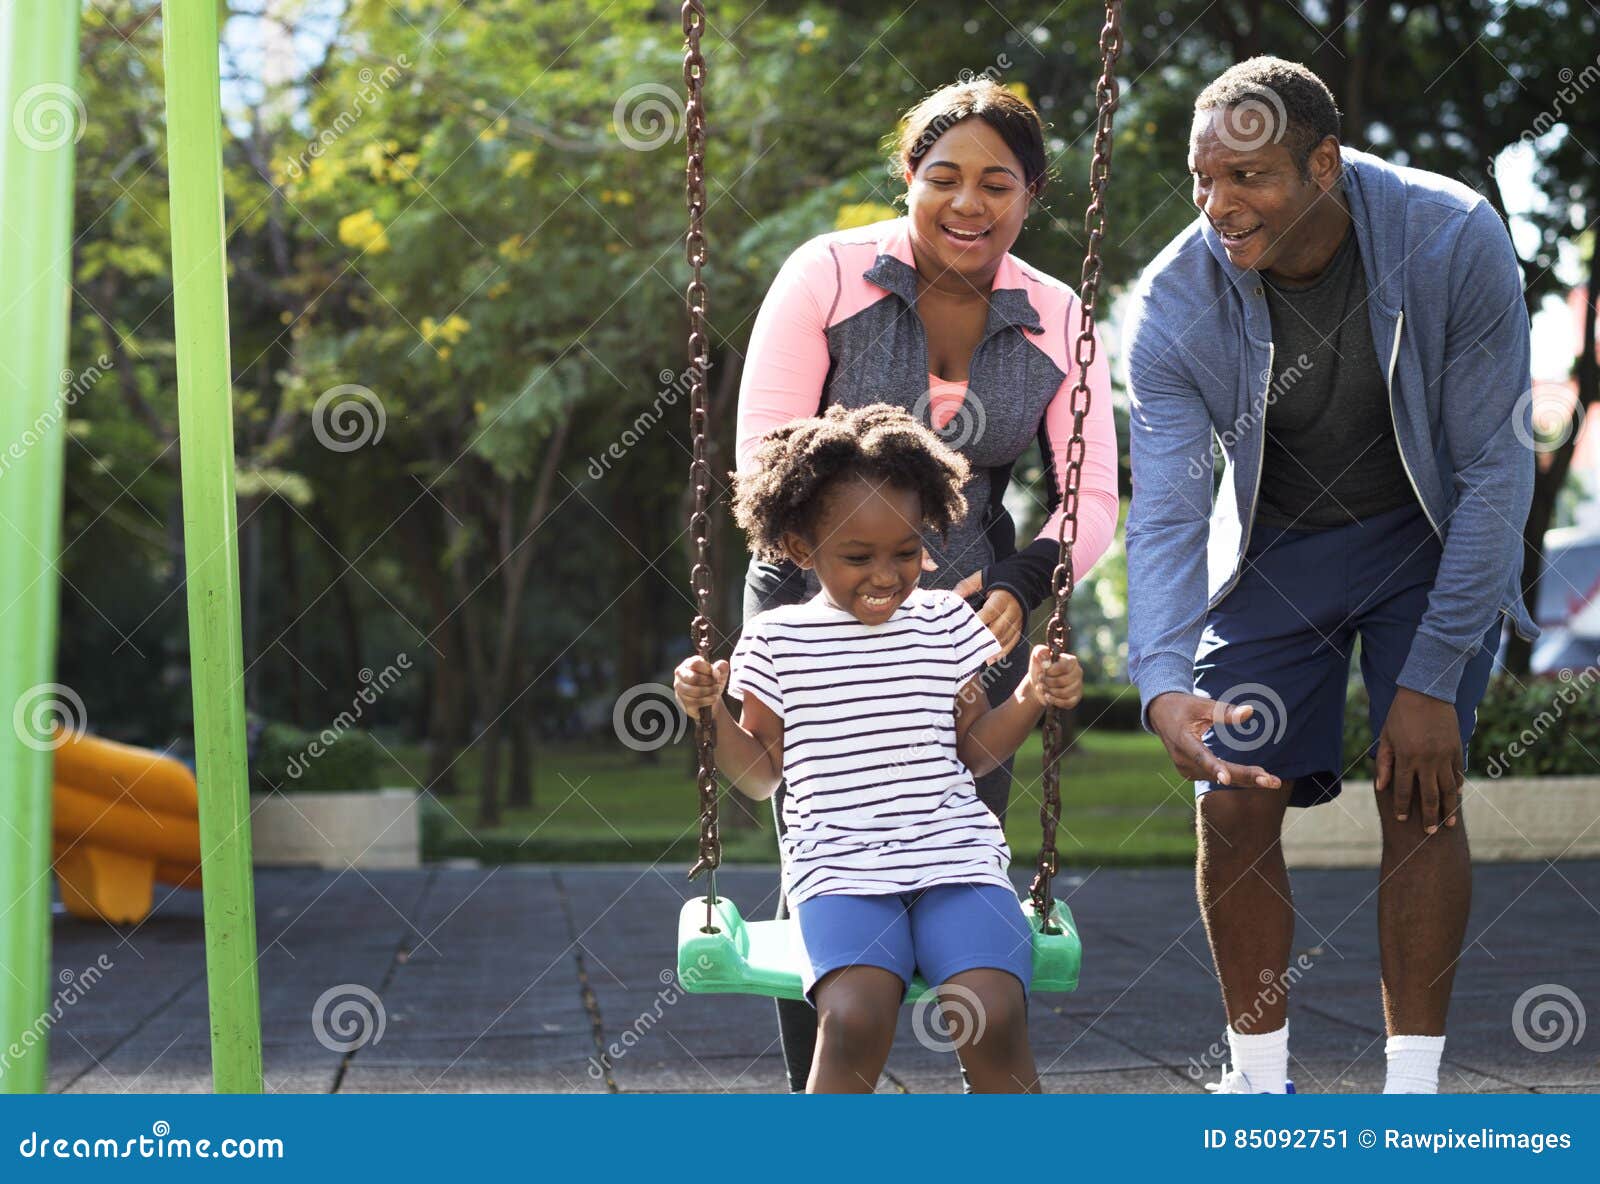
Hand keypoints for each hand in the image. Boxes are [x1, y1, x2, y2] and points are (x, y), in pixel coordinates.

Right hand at [673, 655, 728, 715]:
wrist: (710, 699)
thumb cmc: (713, 681)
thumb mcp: (720, 673)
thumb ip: (722, 667)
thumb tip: (719, 666)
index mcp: (688, 663)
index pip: (695, 664)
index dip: (708, 669)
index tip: (717, 674)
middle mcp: (680, 674)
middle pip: (694, 678)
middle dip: (709, 682)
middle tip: (718, 684)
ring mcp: (680, 689)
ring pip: (695, 691)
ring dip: (710, 691)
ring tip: (717, 690)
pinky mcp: (683, 702)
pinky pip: (695, 702)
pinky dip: (708, 700)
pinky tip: (713, 698)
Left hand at [951, 569, 1024, 657]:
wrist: (1024, 579)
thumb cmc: (1000, 577)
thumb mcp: (983, 576)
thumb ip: (967, 586)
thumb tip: (951, 596)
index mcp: (1002, 597)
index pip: (990, 612)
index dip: (978, 622)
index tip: (964, 631)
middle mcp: (1012, 611)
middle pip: (998, 629)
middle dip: (983, 640)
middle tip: (966, 649)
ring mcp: (1018, 620)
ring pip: (1004, 639)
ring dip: (991, 649)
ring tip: (975, 658)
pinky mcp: (1020, 627)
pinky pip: (1012, 642)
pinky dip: (1002, 652)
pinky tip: (991, 659)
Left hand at [1025, 646, 1081, 709]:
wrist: (1038, 685)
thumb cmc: (1040, 669)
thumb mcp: (1037, 658)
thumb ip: (1040, 651)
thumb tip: (1045, 653)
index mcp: (1071, 660)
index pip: (1064, 667)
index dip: (1051, 671)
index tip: (1042, 672)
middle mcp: (1078, 672)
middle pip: (1063, 681)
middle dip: (1048, 682)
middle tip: (1040, 681)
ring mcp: (1078, 686)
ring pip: (1064, 692)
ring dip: (1050, 692)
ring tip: (1043, 688)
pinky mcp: (1076, 698)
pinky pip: (1067, 702)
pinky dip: (1055, 701)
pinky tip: (1048, 697)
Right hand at [1146, 691, 1282, 788]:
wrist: (1160, 714)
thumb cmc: (1182, 706)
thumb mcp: (1201, 704)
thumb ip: (1224, 711)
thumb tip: (1250, 712)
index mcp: (1182, 741)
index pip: (1200, 756)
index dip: (1215, 767)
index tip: (1226, 779)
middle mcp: (1182, 760)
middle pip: (1218, 773)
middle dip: (1246, 777)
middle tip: (1272, 781)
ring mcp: (1185, 769)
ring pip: (1219, 779)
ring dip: (1245, 780)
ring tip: (1272, 781)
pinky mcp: (1190, 772)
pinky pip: (1215, 778)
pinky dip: (1235, 778)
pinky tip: (1256, 778)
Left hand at [1376, 686, 1461, 832]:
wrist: (1427, 692)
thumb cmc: (1400, 714)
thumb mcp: (1386, 736)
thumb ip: (1384, 763)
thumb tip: (1381, 787)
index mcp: (1406, 757)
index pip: (1402, 790)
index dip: (1401, 807)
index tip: (1402, 820)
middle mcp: (1426, 760)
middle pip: (1428, 795)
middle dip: (1429, 816)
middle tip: (1430, 832)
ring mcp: (1444, 755)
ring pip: (1448, 788)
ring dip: (1449, 808)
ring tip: (1450, 824)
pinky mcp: (1457, 749)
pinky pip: (1458, 772)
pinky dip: (1457, 785)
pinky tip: (1457, 796)